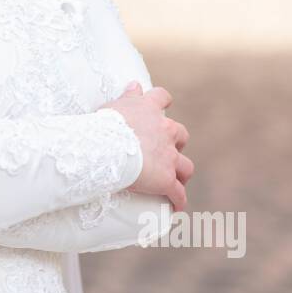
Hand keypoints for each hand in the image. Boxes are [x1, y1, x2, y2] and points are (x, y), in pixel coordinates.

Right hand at [103, 80, 193, 211]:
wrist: (108, 148)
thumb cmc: (105, 126)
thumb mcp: (114, 105)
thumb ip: (127, 96)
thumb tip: (135, 84)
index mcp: (150, 110)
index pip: (162, 98)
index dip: (163, 102)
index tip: (163, 104)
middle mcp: (165, 131)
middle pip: (181, 134)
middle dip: (177, 142)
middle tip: (165, 149)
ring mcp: (168, 156)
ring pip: (185, 166)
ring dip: (182, 173)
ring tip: (176, 181)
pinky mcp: (166, 179)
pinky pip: (177, 193)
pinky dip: (178, 200)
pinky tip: (176, 207)